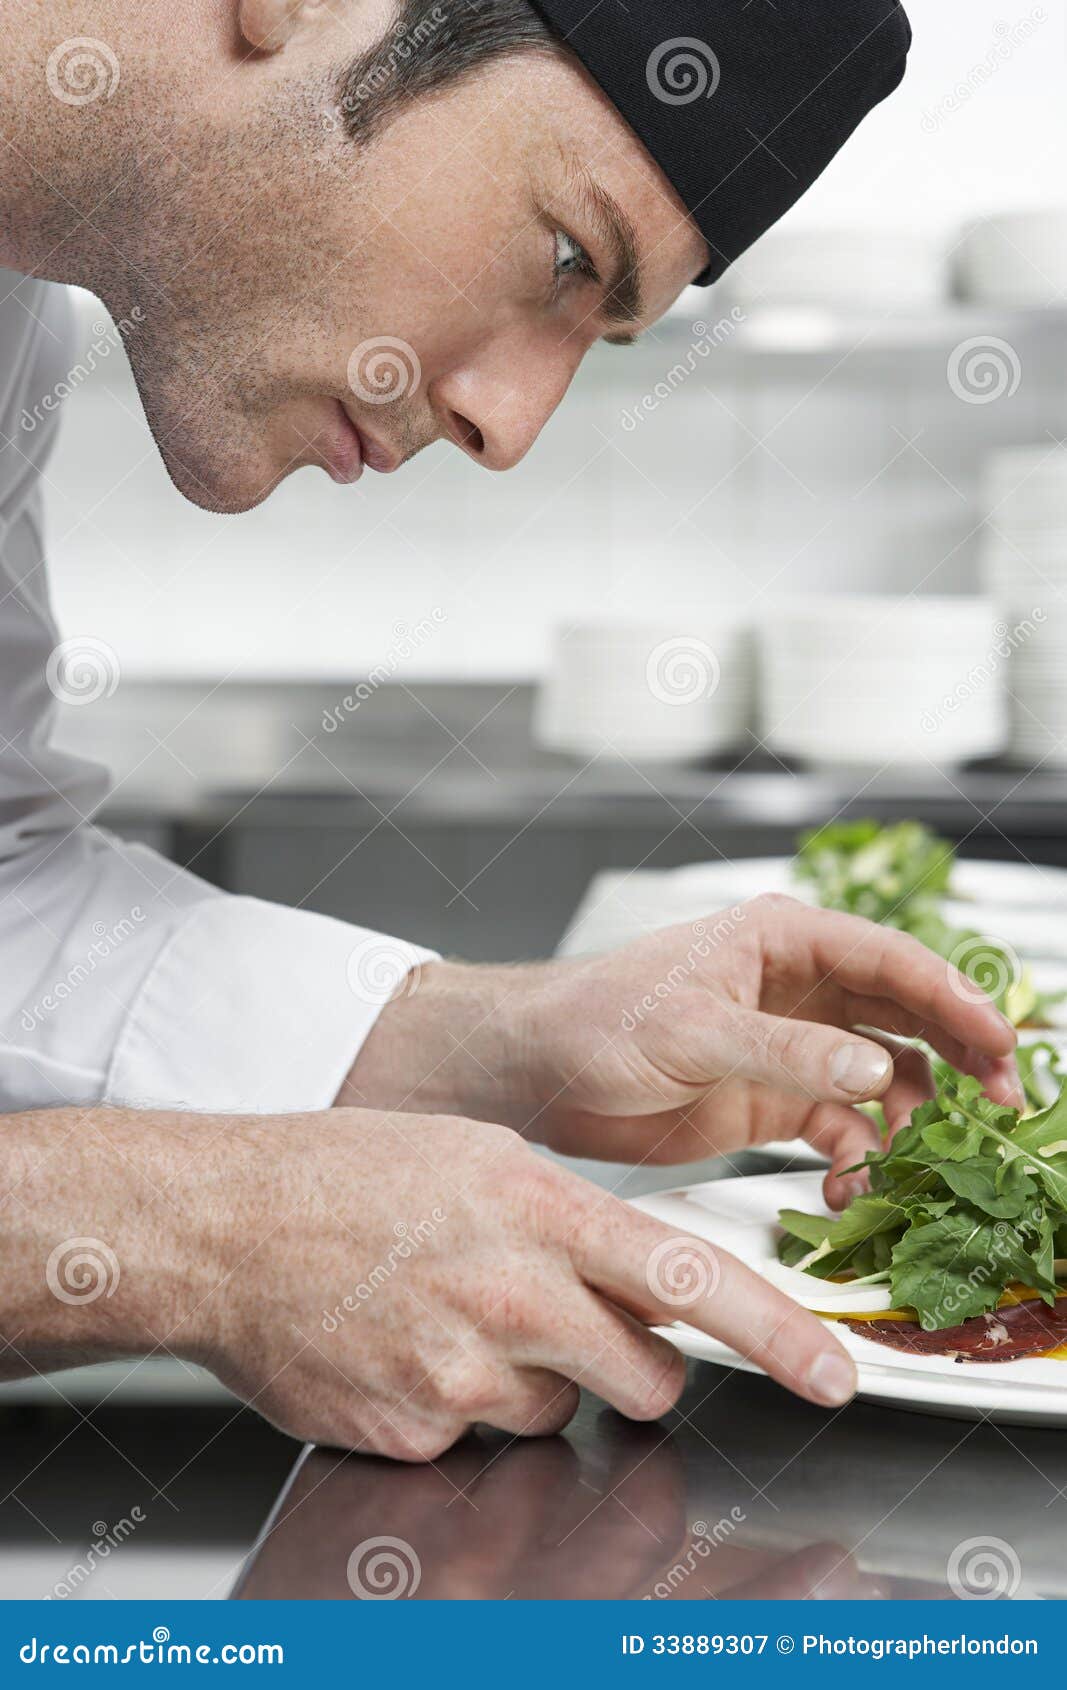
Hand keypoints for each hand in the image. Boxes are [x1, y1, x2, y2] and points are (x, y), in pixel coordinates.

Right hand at [0, 1103, 861, 1455]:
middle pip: (645, 1378)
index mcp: (540, 1209)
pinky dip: (460, 1406)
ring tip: (456, 1318)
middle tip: (572, 1328)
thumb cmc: (346, 1176)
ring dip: (534, 1383)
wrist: (221, 1225)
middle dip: (636, 1372)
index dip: (777, 1332)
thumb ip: (574, 1221)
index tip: (834, 1373)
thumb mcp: (480, 1158)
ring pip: (559, 1413)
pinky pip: (480, 1436)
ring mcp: (461, 1370)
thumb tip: (646, 1286)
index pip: (689, 1278)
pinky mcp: (415, 1428)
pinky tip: (407, 1348)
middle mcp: (513, 1293)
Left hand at [346, 895, 1019, 1207]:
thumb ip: (787, 1054)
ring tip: (917, 1167)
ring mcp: (791, 1048)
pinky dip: (859, 1159)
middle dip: (958, 1063)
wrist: (536, 1072)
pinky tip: (852, 1187)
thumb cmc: (595, 1019)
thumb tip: (873, 1073)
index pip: (894, 960)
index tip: (1003, 1043)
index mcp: (783, 941)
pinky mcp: (773, 1102)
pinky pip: (844, 1129)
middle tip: (1000, 1111)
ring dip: (909, 1125)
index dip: (956, 1000)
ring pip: (884, 1081)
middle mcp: (798, 989)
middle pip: (907, 1018)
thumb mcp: (691, 1032)